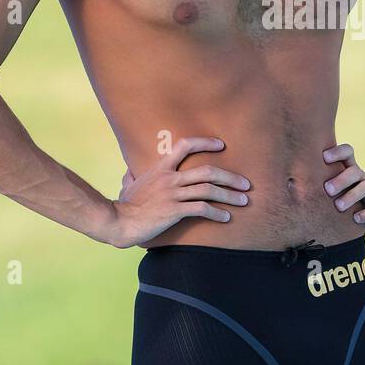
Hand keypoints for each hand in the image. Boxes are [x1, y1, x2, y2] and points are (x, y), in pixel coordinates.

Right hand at [105, 137, 250, 247]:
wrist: (119, 221)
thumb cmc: (125, 204)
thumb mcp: (129, 183)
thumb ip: (134, 175)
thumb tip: (131, 172)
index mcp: (161, 168)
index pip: (185, 145)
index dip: (205, 143)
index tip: (221, 145)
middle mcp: (170, 178)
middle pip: (208, 171)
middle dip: (230, 177)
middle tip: (245, 183)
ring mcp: (173, 194)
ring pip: (209, 190)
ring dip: (230, 196)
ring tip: (243, 201)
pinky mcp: (174, 211)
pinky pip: (201, 209)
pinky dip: (217, 213)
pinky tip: (226, 218)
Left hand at [321, 143, 364, 237]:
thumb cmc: (353, 205)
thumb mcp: (339, 195)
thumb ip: (320, 189)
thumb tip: (287, 187)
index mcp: (352, 173)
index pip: (348, 153)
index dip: (338, 152)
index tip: (324, 157)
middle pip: (355, 171)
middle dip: (341, 178)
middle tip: (327, 189)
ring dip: (352, 195)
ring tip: (338, 206)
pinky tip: (357, 219)